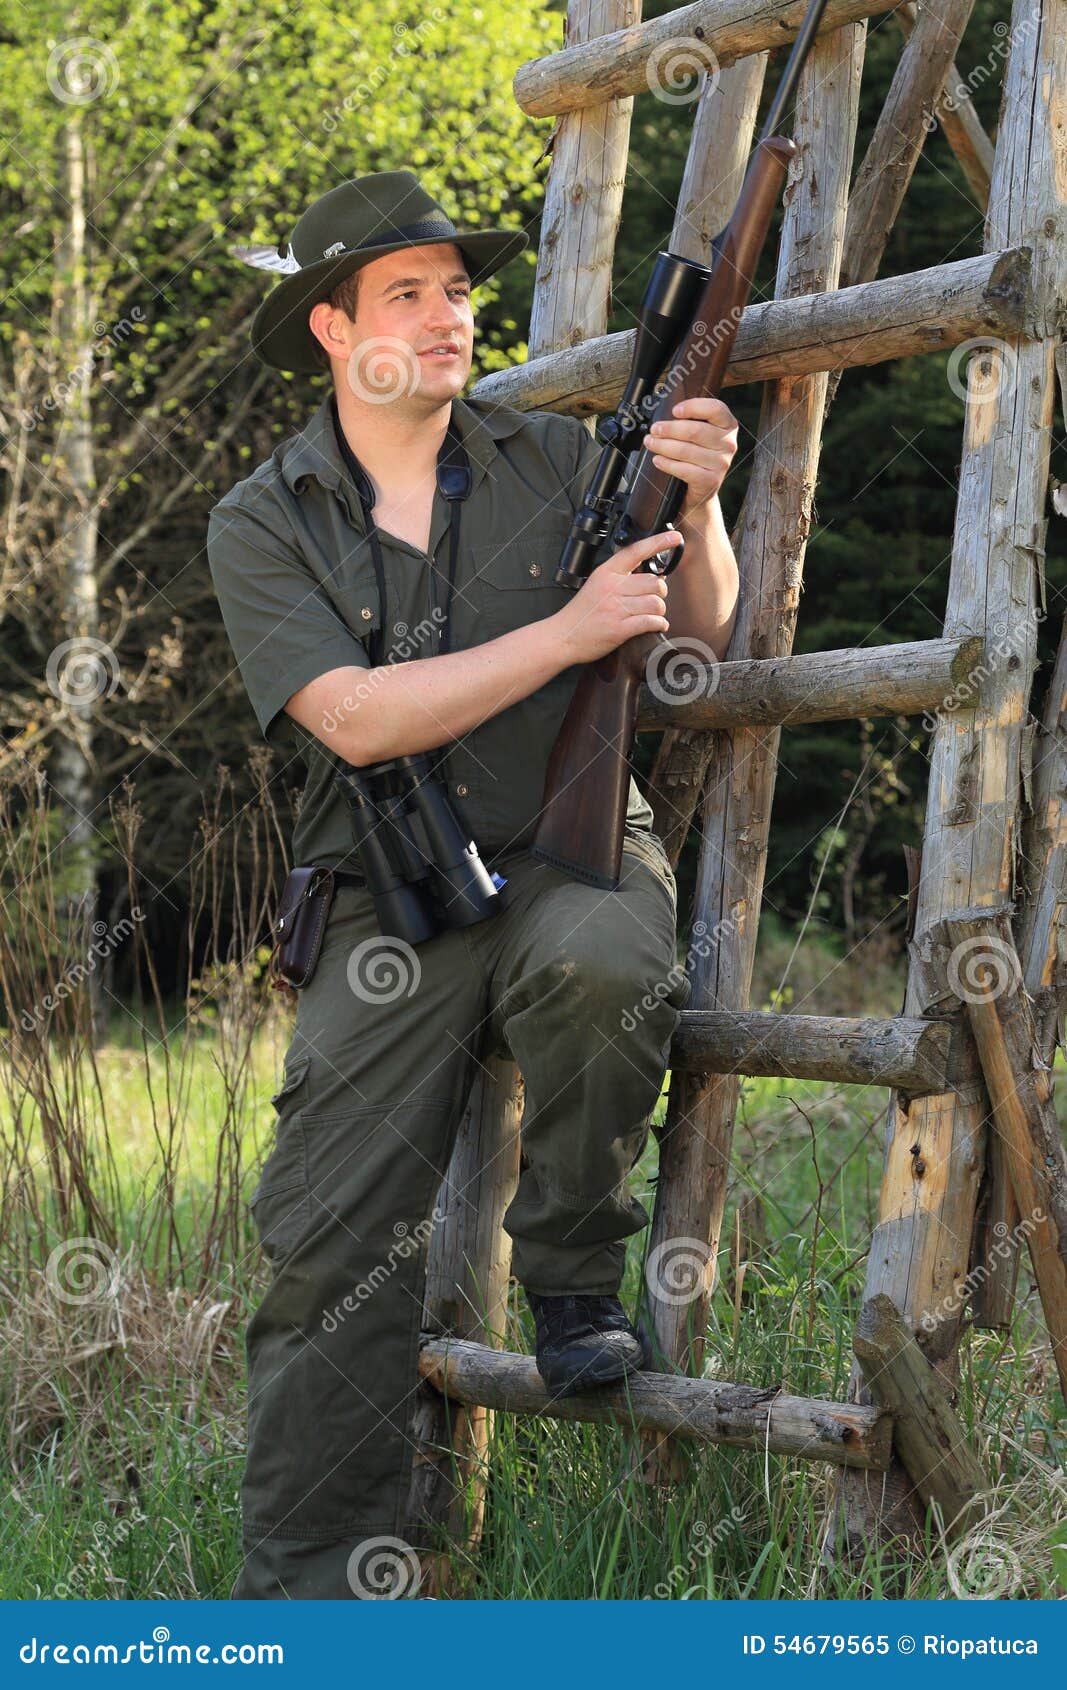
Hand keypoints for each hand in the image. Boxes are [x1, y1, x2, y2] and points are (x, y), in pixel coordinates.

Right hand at [553, 529, 680, 663]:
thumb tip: (654, 576)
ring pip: (656, 603)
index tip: (675, 537)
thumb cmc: (581, 613)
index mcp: (606, 573)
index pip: (636, 551)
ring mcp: (616, 608)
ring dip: (660, 611)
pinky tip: (656, 625)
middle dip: (660, 592)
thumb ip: (620, 578)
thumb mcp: (596, 584)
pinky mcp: (619, 629)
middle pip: (654, 582)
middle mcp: (612, 588)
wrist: (563, 636)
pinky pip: (650, 622)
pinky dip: (659, 624)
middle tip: (654, 598)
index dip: (658, 542)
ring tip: (652, 614)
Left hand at [643, 397, 738, 517]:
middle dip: (669, 429)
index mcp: (728, 425)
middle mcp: (728, 443)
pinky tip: (658, 460)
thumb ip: (690, 421)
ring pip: (686, 450)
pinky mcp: (711, 480)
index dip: (693, 407)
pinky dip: (667, 464)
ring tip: (650, 443)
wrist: (703, 488)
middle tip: (654, 429)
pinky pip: (684, 470)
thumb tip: (664, 415)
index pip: (715, 409)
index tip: (674, 411)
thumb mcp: (700, 435)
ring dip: (663, 446)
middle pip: (695, 430)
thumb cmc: (698, 455)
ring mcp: (722, 463)